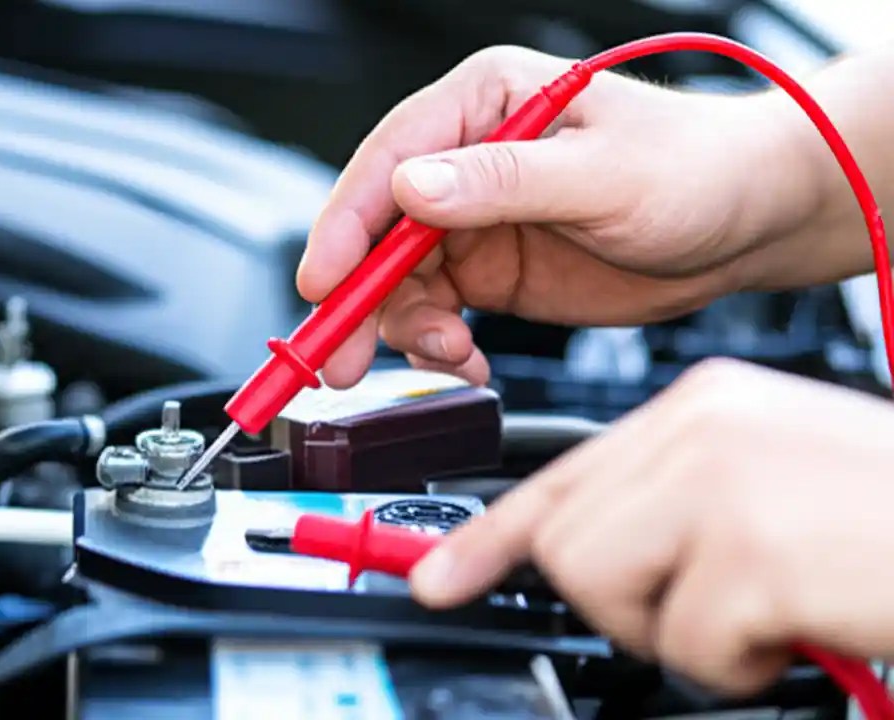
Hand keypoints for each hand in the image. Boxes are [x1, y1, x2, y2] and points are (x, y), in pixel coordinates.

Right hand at [297, 45, 821, 387]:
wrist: (746, 224)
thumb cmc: (693, 171)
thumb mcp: (601, 176)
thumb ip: (504, 182)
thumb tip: (413, 188)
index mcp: (484, 104)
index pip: (390, 160)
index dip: (346, 225)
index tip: (324, 282)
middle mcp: (465, 161)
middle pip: (376, 230)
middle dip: (357, 297)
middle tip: (339, 359)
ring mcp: (472, 220)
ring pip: (398, 282)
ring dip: (405, 329)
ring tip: (449, 355)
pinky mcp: (488, 271)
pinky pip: (434, 312)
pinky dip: (438, 346)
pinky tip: (467, 360)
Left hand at [408, 359, 893, 694]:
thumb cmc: (884, 522)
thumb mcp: (765, 487)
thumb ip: (671, 505)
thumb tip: (583, 549)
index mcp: (702, 406)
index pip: (560, 475)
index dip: (487, 538)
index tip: (436, 576)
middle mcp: (703, 428)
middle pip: (569, 542)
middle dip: (626, 602)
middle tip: (712, 605)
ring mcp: (725, 484)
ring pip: (603, 588)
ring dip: (679, 631)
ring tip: (762, 611)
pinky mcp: (755, 549)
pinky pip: (685, 645)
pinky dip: (739, 662)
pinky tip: (800, 628)